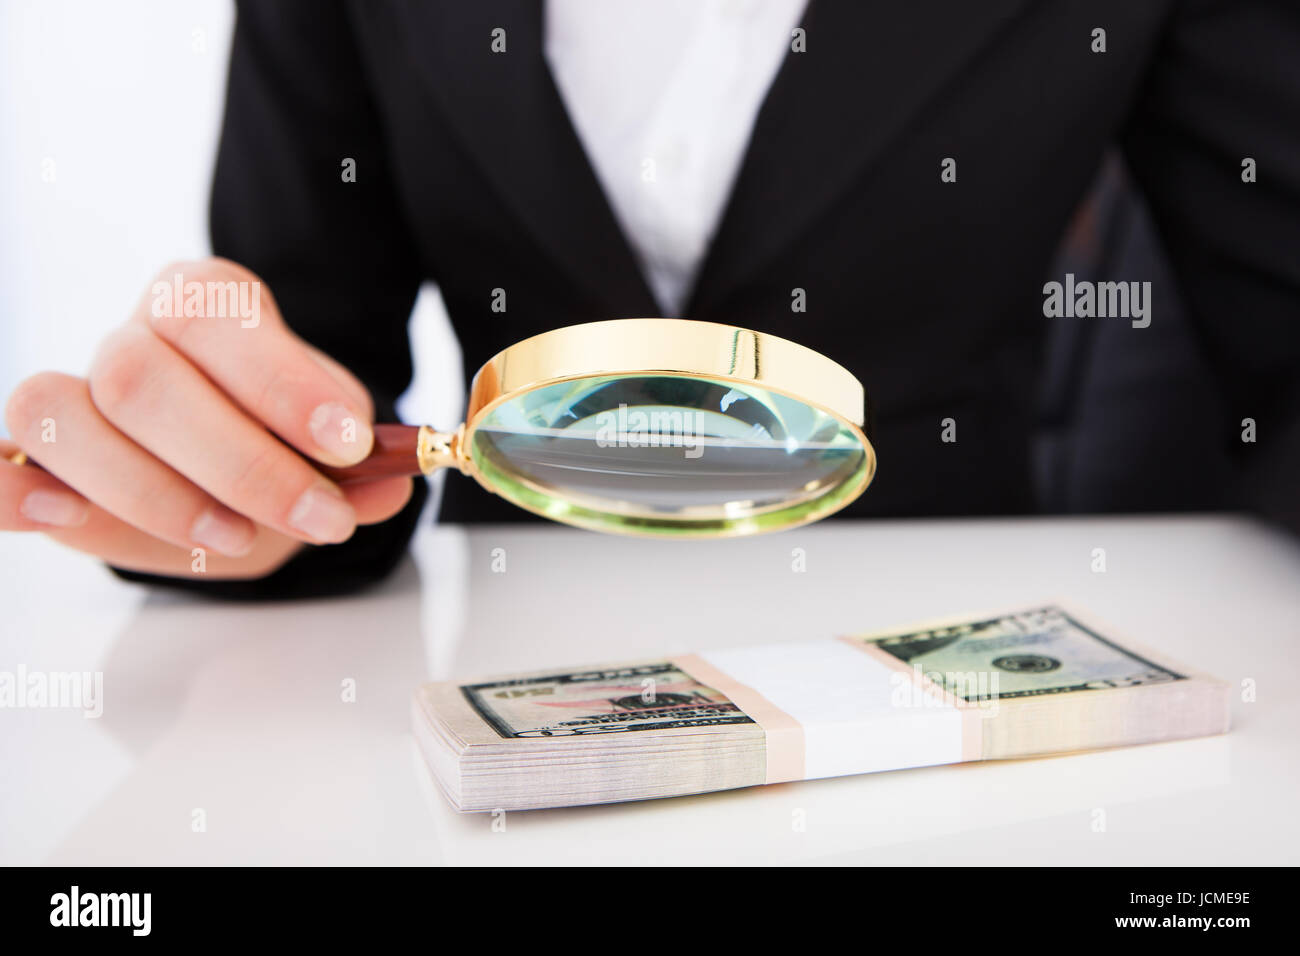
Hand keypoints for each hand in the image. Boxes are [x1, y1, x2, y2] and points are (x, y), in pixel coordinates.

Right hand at [1, 258, 412, 579]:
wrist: (239, 468)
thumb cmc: (286, 445)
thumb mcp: (335, 451)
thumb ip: (358, 467)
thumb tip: (391, 485)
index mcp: (207, 303)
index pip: (222, 315)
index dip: (282, 383)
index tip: (349, 446)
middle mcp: (132, 335)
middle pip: (142, 376)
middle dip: (239, 462)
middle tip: (318, 517)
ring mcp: (75, 392)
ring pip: (61, 413)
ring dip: (151, 490)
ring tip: (232, 535)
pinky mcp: (40, 457)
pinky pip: (0, 459)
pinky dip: (12, 491)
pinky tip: (62, 515)